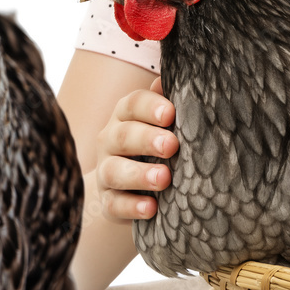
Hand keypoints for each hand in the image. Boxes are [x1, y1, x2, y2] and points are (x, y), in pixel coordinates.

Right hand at [95, 77, 178, 221]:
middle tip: (172, 145)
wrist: (132, 183)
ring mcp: (106, 171)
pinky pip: (114, 204)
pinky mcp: (108, 201)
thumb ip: (170, 103)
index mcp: (125, 115)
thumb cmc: (156, 143)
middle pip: (123, 136)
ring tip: (164, 178)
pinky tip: (151, 209)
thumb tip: (183, 80)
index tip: (170, 113)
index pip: (132, 105)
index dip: (149, 107)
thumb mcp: (164, 122)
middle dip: (147, 139)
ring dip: (139, 175)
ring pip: (115, 171)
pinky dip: (131, 207)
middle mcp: (110, 140)